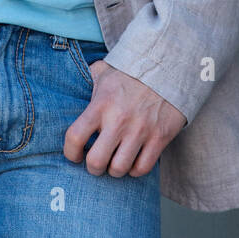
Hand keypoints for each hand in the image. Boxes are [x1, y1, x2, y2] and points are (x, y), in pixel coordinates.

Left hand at [63, 60, 187, 177]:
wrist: (168, 67)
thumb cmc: (131, 73)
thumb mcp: (105, 71)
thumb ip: (88, 81)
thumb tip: (73, 85)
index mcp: (101, 104)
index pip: (75, 137)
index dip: (70, 153)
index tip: (75, 155)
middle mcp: (119, 119)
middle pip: (96, 161)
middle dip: (93, 167)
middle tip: (96, 161)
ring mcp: (140, 130)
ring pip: (119, 169)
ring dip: (114, 169)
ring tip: (114, 161)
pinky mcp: (159, 137)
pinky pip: (142, 168)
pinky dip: (135, 169)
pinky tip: (133, 160)